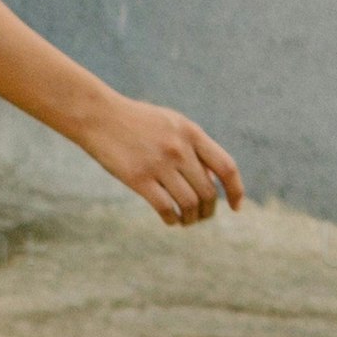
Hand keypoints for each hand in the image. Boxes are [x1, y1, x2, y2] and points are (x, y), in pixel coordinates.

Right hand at [76, 93, 243, 229]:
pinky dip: (172, 219)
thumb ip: (194, 146)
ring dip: (191, 218)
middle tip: (202, 216)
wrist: (100, 116)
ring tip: (186, 221)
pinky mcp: (138, 178)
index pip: (226, 167)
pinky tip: (171, 220)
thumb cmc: (137, 121)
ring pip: (189, 203)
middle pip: (208, 192)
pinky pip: (165, 208)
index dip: (236, 190)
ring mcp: (159, 164)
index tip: (236, 206)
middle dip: (208, 210)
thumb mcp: (172, 124)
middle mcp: (179, 149)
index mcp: (191, 133)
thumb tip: (213, 179)